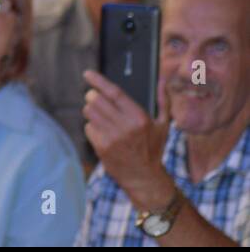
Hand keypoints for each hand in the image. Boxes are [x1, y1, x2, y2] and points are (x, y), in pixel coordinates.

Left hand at [82, 69, 173, 208]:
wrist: (144, 177)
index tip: (87, 74)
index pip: (114, 93)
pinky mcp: (101, 147)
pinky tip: (102, 132)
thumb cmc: (153, 148)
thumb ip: (163, 100)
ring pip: (89, 112)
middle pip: (96, 100)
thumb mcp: (163, 125)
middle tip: (94, 96)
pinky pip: (88, 127)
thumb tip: (161, 80)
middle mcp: (125, 127)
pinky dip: (92, 127)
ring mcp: (112, 138)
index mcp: (140, 118)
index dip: (98, 81)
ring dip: (91, 110)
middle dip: (92, 96)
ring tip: (100, 115)